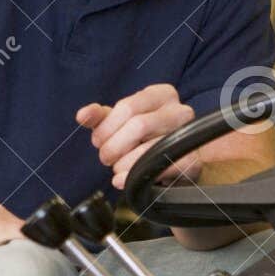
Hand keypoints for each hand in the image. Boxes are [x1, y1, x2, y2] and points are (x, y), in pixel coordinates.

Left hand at [76, 84, 203, 191]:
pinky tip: (124, 181)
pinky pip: (161, 167)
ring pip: (148, 148)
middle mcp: (180, 111)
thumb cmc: (144, 139)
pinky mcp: (192, 162)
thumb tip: (82, 115)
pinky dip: (137, 176)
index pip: (128, 106)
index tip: (98, 141)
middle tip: (106, 157)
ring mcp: (188, 136)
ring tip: (117, 169)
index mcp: (162, 94)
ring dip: (123, 164)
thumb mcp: (120, 123)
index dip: (106, 127)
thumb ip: (100, 117)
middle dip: (113, 146)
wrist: (171, 165)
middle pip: (138, 125)